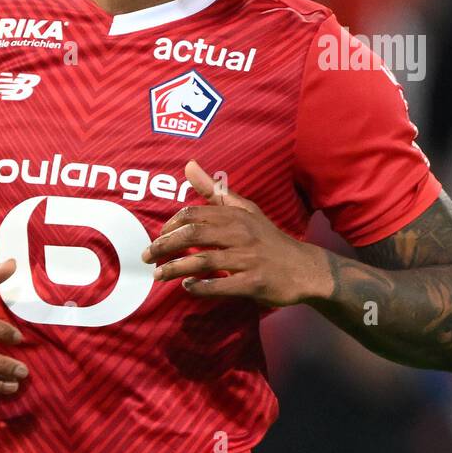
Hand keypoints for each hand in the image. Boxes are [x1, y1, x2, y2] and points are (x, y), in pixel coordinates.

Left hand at [142, 161, 332, 306]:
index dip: (170, 226)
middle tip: (146, 257)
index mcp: (236, 215)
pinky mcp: (254, 283)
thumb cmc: (268, 238)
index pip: (193, 214)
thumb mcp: (245, 210)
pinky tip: (187, 287)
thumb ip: (214, 190)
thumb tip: (188, 165)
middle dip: (163, 246)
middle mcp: (241, 234)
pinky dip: (200, 287)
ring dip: (174, 269)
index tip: (159, 237)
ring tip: (158, 276)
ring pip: (203, 261)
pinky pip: (221, 286)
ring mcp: (248, 259)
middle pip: (193, 236)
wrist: (305, 268)